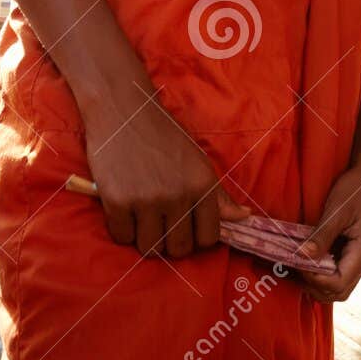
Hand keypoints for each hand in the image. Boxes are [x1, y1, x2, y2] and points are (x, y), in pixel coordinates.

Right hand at [79, 75, 248, 257]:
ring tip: (143, 217)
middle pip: (179, 249)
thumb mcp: (198, 161)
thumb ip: (218, 195)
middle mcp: (178, 195)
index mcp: (202, 185)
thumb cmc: (163, 136)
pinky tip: (124, 210)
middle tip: (162, 223)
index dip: (197, 237)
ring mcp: (146, 200)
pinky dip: (123, 229)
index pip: (208, 238)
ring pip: (151, 248)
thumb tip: (244, 216)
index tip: (187, 227)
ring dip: (147, 238)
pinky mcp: (116, 202)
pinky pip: (123, 238)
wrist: (123, 111)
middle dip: (172, 242)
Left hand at [296, 154, 360, 302]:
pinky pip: (343, 272)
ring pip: (341, 285)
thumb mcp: (336, 210)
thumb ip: (321, 236)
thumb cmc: (356, 188)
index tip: (297, 265)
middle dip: (315, 286)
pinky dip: (325, 273)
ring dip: (319, 282)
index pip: (338, 283)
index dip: (315, 280)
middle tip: (293, 270)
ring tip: (298, 267)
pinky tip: (309, 260)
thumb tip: (302, 257)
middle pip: (340, 291)